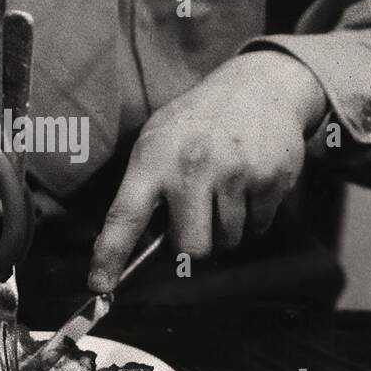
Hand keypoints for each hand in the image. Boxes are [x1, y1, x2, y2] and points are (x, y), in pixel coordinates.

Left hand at [88, 50, 326, 291]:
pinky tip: (247, 185)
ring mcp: (235, 173)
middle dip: (192, 246)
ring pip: (228, 241)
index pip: (125, 216)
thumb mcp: (158, 139)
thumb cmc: (198, 121)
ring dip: (225, 229)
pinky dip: (253, 217)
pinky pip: (258, 227)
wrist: (260, 85)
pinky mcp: (271, 179)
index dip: (110, 255)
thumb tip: (131, 246)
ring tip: (224, 191)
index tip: (99, 285)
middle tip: (195, 221)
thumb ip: (144, 187)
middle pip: (190, 248)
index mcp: (154, 159)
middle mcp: (193, 167)